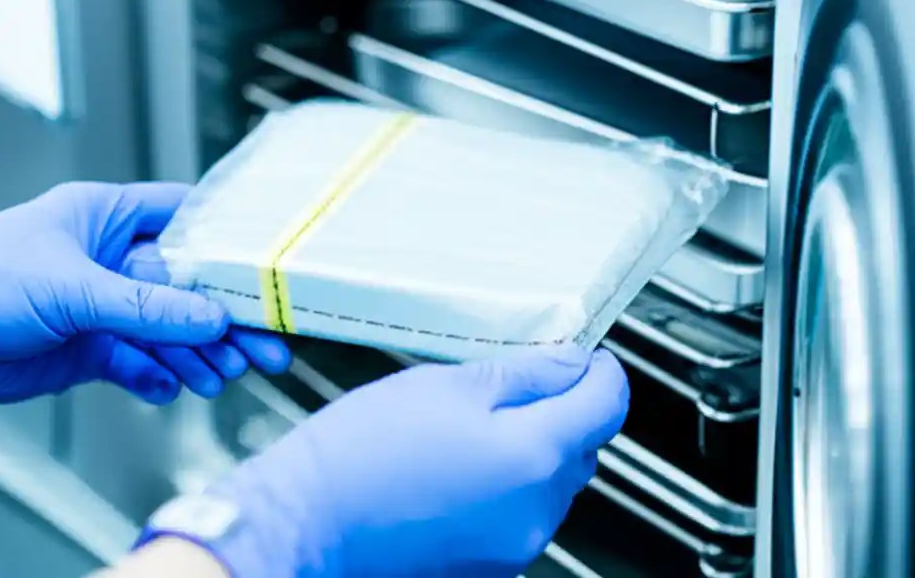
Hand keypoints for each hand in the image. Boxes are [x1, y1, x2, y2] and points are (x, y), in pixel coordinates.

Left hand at [0, 182, 289, 403]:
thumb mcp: (69, 288)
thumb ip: (144, 307)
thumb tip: (211, 320)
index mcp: (110, 218)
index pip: (187, 218)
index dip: (230, 241)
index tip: (271, 268)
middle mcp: (114, 260)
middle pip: (191, 286)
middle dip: (228, 317)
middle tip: (267, 347)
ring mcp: (104, 306)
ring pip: (171, 330)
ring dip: (199, 354)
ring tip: (223, 377)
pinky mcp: (91, 348)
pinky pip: (141, 363)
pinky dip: (159, 377)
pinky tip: (170, 387)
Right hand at [164, 345, 628, 577]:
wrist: (304, 527)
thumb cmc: (359, 456)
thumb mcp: (445, 385)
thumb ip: (524, 374)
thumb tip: (572, 365)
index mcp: (534, 456)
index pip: (610, 404)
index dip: (601, 371)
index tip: (587, 358)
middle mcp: (535, 512)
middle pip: (582, 447)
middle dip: (559, 412)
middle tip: (506, 387)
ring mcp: (514, 549)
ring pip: (548, 485)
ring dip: (527, 454)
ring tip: (462, 434)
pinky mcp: (489, 571)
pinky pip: (516, 517)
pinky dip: (500, 490)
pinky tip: (451, 472)